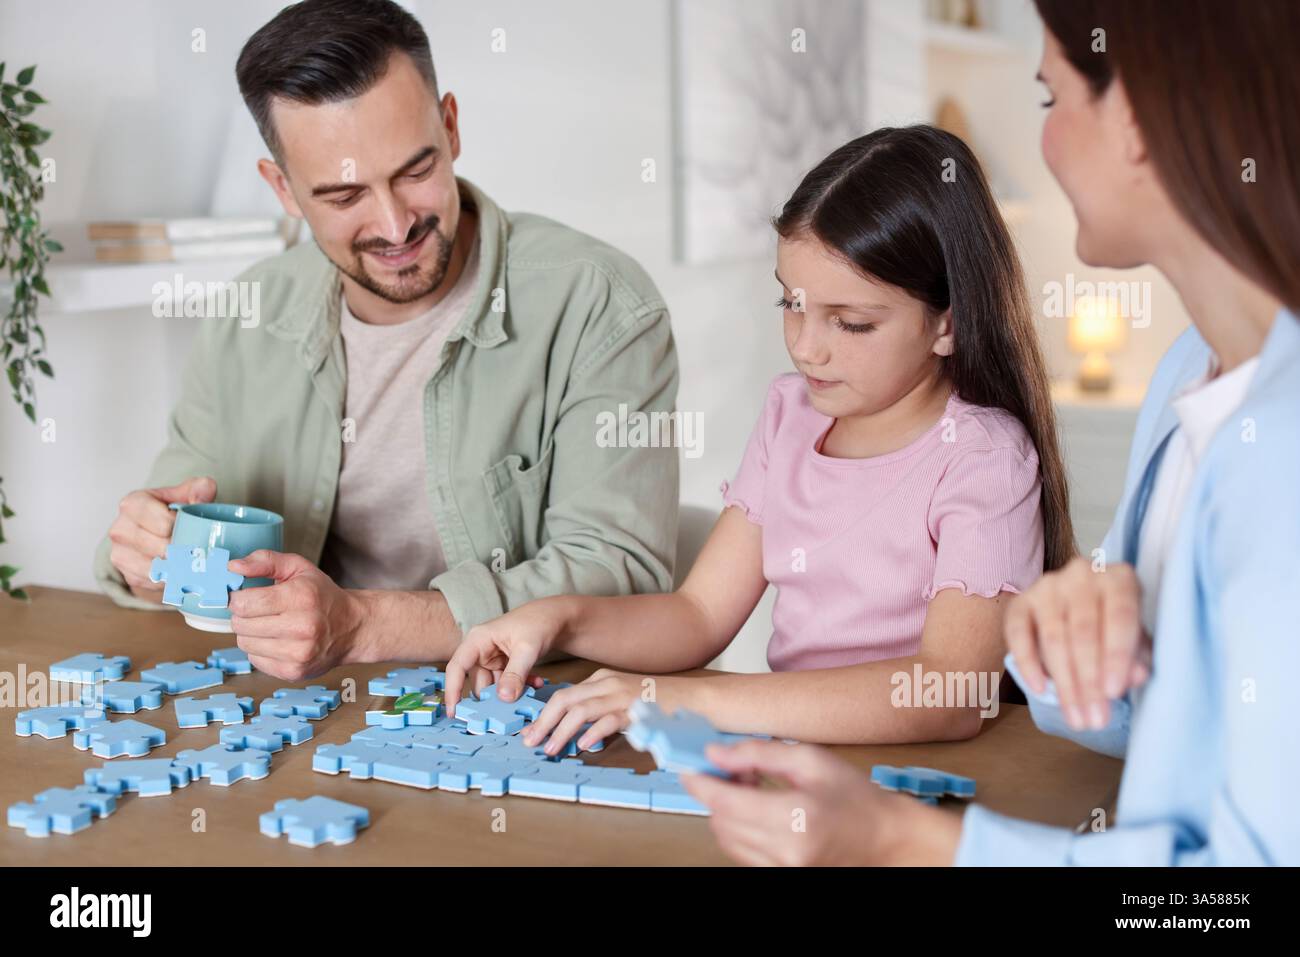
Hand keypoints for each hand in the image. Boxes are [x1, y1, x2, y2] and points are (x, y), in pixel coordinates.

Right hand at [107, 476, 215, 601]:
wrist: (154, 534)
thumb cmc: (171, 512)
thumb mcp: (184, 495)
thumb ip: (198, 489)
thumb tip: (205, 489)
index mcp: (132, 504)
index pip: (164, 523)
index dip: (183, 529)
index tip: (192, 528)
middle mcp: (120, 529)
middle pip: (161, 548)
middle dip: (184, 550)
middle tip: (199, 550)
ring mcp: (119, 554)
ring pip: (157, 568)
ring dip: (179, 568)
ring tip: (193, 561)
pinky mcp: (127, 575)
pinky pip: (154, 582)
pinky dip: (171, 580)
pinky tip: (180, 572)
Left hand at [227, 550, 361, 680]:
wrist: (353, 627)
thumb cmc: (323, 596)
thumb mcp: (299, 568)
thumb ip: (265, 561)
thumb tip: (233, 567)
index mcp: (300, 597)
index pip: (244, 603)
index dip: (238, 598)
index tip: (245, 596)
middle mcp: (301, 627)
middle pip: (240, 625)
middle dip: (244, 615)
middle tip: (260, 610)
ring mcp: (298, 653)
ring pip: (244, 644)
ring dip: (251, 634)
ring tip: (271, 626)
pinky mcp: (293, 672)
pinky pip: (255, 660)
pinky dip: (261, 650)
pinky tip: (278, 641)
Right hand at [443, 598, 568, 714]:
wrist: (557, 616)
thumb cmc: (539, 622)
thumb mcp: (527, 648)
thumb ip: (515, 674)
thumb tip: (504, 699)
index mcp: (478, 639)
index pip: (457, 667)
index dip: (452, 690)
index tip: (453, 713)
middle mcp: (481, 650)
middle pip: (477, 682)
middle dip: (491, 698)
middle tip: (507, 711)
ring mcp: (493, 658)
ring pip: (494, 686)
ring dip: (511, 693)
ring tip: (530, 692)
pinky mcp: (505, 665)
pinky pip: (506, 684)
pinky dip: (520, 687)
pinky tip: (536, 683)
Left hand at [522, 668, 654, 755]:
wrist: (692, 697)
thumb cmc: (656, 702)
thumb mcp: (621, 698)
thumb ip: (599, 709)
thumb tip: (574, 731)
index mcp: (602, 679)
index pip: (564, 695)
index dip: (544, 715)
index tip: (532, 732)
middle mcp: (608, 683)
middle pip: (565, 700)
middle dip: (544, 722)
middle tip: (530, 741)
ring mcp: (622, 695)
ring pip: (581, 710)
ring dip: (562, 731)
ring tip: (551, 748)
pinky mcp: (637, 710)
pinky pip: (609, 720)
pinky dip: (594, 732)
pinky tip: (584, 744)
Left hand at [682, 740, 937, 865]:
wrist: (885, 839)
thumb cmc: (855, 797)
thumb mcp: (811, 759)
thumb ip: (759, 753)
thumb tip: (715, 753)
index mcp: (795, 817)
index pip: (726, 802)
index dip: (700, 783)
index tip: (688, 767)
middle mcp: (785, 851)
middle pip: (721, 821)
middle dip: (716, 791)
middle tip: (733, 767)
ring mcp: (782, 869)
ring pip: (726, 839)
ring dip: (725, 810)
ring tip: (750, 786)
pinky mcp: (780, 875)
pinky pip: (741, 852)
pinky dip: (737, 828)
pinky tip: (756, 808)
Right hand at [1004, 555, 1151, 730]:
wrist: (1077, 609)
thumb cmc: (1113, 627)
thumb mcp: (1135, 640)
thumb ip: (1138, 656)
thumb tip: (1134, 675)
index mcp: (1119, 579)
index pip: (1120, 616)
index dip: (1117, 656)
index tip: (1114, 692)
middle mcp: (1082, 575)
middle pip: (1084, 631)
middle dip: (1088, 680)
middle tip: (1094, 718)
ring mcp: (1047, 586)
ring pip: (1054, 637)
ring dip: (1064, 682)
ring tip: (1076, 717)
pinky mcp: (1020, 601)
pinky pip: (1018, 633)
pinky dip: (1028, 663)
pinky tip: (1040, 689)